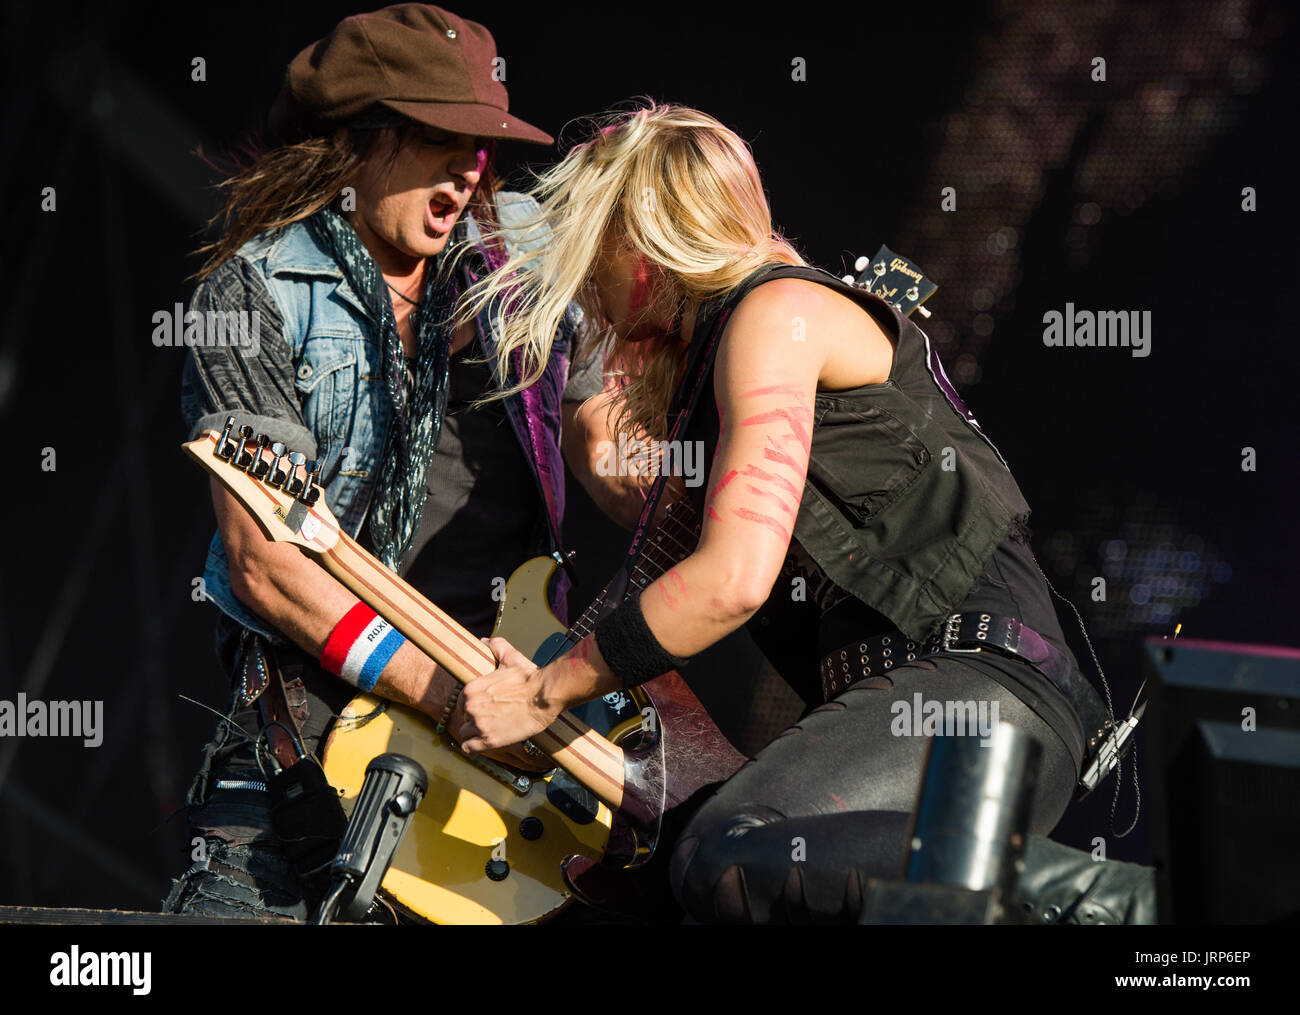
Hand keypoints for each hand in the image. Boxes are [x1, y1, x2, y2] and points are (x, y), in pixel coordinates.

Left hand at [454, 637, 561, 758]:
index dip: (473, 705)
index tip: (484, 708)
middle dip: (475, 719)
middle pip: (464, 718)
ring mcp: (480, 725)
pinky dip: (475, 747)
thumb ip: (496, 647)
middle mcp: (471, 707)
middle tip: (491, 719)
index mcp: (471, 689)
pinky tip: (484, 743)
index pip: (461, 702)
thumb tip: (485, 641)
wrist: (545, 695)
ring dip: (476, 734)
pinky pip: (469, 748)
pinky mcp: (490, 741)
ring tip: (491, 731)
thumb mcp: (511, 658)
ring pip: (465, 734)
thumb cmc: (529, 678)